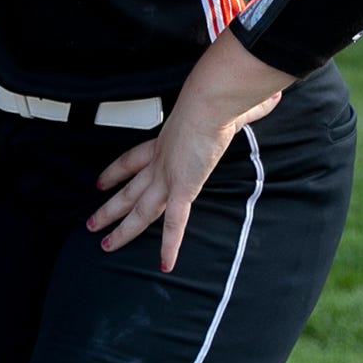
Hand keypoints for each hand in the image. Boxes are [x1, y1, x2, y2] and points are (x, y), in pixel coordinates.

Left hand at [85, 34, 291, 270]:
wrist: (210, 102)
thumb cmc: (216, 99)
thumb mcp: (227, 107)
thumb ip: (246, 109)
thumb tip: (271, 98)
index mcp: (164, 143)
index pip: (132, 160)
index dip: (114, 171)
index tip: (100, 181)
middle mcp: (160, 163)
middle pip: (128, 191)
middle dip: (110, 209)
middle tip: (91, 223)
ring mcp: (168, 178)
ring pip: (139, 211)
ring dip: (122, 230)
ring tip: (105, 246)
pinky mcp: (183, 189)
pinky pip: (175, 223)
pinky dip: (170, 245)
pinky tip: (165, 264)